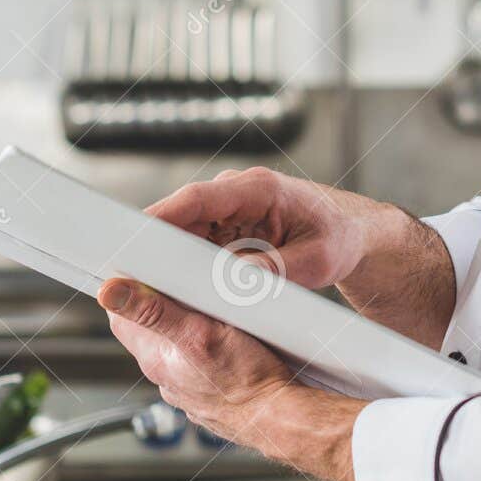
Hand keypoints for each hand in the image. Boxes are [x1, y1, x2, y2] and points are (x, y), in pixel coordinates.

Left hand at [97, 278, 360, 480]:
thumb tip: (109, 293)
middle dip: (161, 304)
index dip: (128, 291)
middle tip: (181, 282)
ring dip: (187, 325)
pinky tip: (227, 340)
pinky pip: (199, 362)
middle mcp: (168, 375)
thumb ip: (154, 312)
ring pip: (177, 346)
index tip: (140, 271)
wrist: (280, 417)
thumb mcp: (198, 334)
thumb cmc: (247, 381)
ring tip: (209, 308)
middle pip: (150, 330)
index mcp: (156, 358)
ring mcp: (188, 387)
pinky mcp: (211, 392)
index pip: (122, 319)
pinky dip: (207, 346)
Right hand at [145, 167, 374, 290]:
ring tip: (148, 289)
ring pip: (183, 232)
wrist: (351, 233)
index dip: (163, 216)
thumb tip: (235, 283)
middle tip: (129, 275)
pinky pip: (195, 245)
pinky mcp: (225, 229)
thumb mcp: (317, 261)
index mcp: (259, 189)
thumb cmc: (339, 239)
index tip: (135, 237)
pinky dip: (184, 266)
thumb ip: (277, 270)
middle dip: (153, 244)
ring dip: (166, 259)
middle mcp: (236, 193)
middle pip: (181, 216)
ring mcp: (228, 210)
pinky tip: (175, 291)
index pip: (199, 198)